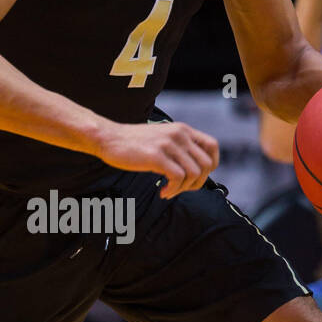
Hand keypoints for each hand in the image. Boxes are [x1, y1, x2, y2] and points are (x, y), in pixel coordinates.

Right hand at [97, 120, 219, 198]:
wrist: (108, 138)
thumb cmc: (132, 143)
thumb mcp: (162, 138)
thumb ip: (179, 148)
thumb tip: (194, 170)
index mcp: (182, 129)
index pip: (212, 146)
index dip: (211, 165)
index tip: (198, 176)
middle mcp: (179, 134)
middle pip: (206, 164)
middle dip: (197, 182)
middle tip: (182, 189)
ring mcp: (168, 145)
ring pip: (193, 173)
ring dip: (183, 189)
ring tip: (169, 191)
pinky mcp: (156, 156)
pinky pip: (177, 178)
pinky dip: (173, 189)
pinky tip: (163, 191)